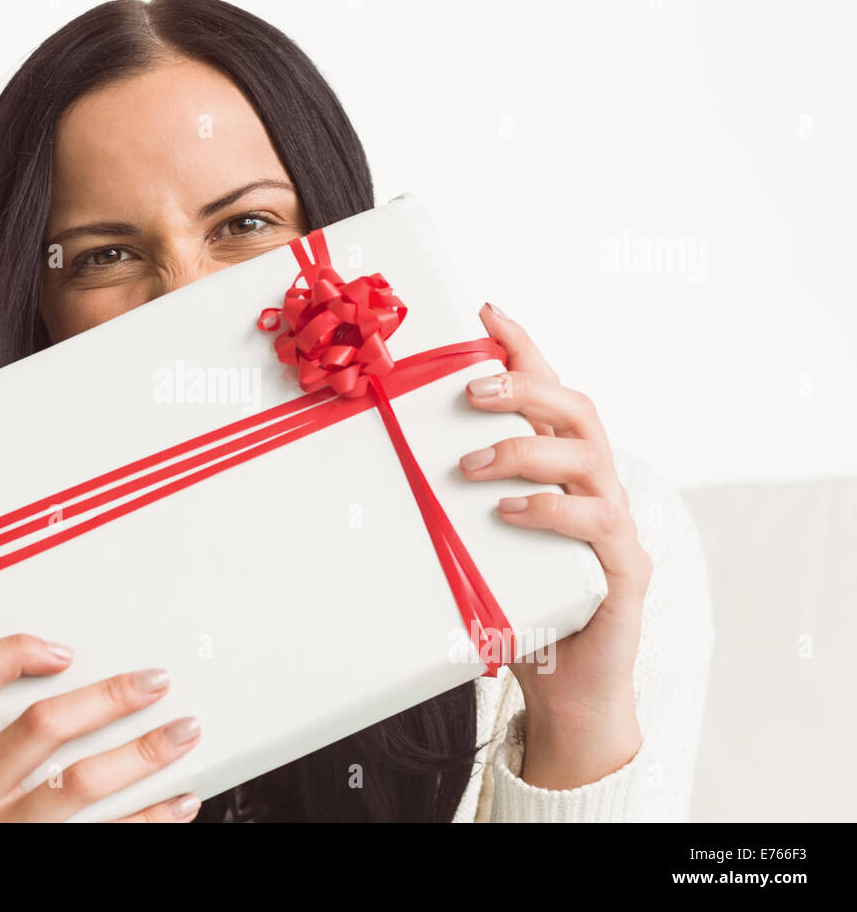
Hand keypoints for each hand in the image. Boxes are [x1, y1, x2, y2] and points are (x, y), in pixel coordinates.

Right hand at [0, 633, 202, 820]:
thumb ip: (7, 740)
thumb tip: (95, 695)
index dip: (16, 652)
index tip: (68, 653)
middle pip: (42, 725)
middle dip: (108, 697)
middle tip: (156, 682)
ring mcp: (7, 832)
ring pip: (81, 781)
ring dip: (143, 753)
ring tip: (184, 733)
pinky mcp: (44, 859)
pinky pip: (107, 833)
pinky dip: (152, 816)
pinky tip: (180, 800)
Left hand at [459, 303, 650, 789]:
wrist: (566, 686)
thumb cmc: (516, 604)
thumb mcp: (476, 540)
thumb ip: (451, 500)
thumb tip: (373, 467)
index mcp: (563, 469)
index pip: (549, 391)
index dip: (522, 347)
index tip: (484, 310)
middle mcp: (597, 484)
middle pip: (575, 410)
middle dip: (525, 386)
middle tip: (470, 391)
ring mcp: (615, 525)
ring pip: (588, 458)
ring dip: (525, 450)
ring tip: (470, 464)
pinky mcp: (623, 571)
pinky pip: (599, 524)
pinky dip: (552, 511)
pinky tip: (510, 512)